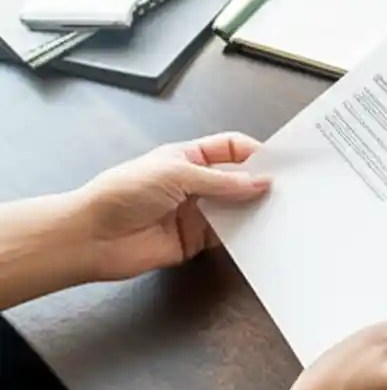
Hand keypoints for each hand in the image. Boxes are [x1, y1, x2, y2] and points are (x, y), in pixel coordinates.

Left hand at [74, 132, 270, 281]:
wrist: (92, 237)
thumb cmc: (125, 193)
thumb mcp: (177, 174)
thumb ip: (222, 181)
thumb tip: (262, 183)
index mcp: (188, 157)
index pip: (231, 148)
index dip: (256, 153)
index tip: (281, 163)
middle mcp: (195, 183)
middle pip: (238, 179)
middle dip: (261, 183)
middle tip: (290, 191)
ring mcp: (196, 212)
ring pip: (236, 209)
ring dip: (255, 210)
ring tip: (282, 213)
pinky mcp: (195, 240)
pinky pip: (226, 237)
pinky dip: (243, 236)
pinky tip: (260, 235)